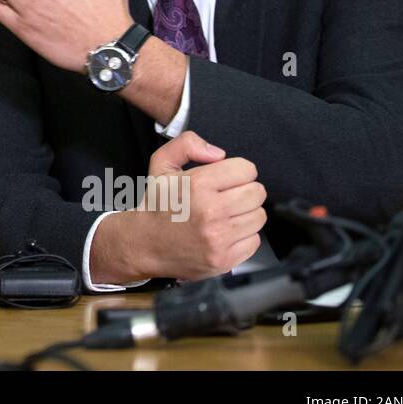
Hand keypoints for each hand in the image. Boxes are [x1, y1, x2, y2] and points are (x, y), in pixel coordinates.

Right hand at [142, 131, 266, 281]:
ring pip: (259, 216)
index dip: (237, 171)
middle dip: (245, 190)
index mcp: (197, 185)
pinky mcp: (224, 259)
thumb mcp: (161, 164)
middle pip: (257, 193)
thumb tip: (219, 154)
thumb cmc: (156, 205)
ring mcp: (218, 238)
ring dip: (246, 213)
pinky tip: (224, 232)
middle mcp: (210, 212)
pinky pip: (254, 241)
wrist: (143, 244)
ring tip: (225, 214)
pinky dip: (243, 236)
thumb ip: (187, 144)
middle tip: (227, 196)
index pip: (247, 169)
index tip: (227, 178)